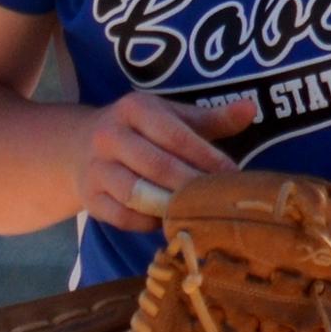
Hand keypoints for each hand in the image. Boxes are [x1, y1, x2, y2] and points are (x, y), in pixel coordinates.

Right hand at [73, 92, 256, 230]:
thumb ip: (212, 118)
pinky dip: (148, 223)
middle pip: (157, 166)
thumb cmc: (142, 131)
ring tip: (198, 215)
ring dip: (170, 207)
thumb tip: (250, 110)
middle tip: (221, 201)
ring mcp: (95, 168)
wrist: (80, 146)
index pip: (176, 136)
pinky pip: (122, 217)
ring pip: (136, 194)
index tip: (233, 175)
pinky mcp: (89, 198)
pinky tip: (169, 222)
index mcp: (135, 108)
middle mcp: (110, 135)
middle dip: (193, 185)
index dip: (207, 157)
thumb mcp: (173, 117)